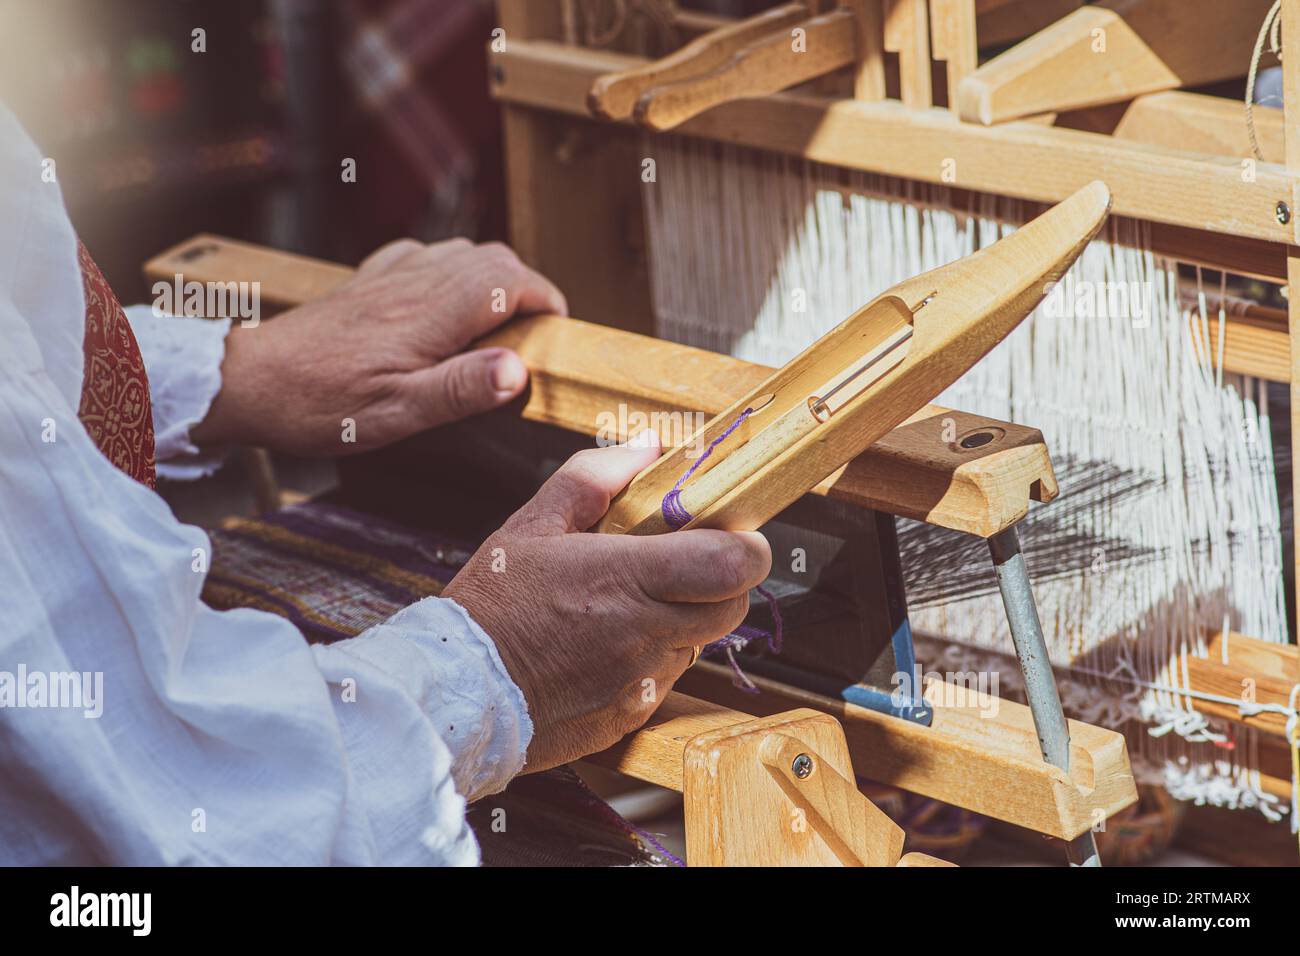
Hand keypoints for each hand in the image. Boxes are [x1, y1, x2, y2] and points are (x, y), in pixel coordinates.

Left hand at [192, 238, 566, 455]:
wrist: (249, 380)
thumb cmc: (321, 403)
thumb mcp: (398, 411)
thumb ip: (462, 389)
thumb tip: (519, 369)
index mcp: (432, 312)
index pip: (511, 280)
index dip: (545, 299)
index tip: (557, 330)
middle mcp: (415, 281)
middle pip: (494, 258)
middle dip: (527, 287)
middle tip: (536, 330)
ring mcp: (391, 276)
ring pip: (462, 251)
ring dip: (493, 276)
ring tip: (500, 321)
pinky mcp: (369, 281)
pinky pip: (424, 255)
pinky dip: (451, 270)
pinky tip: (445, 300)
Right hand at [443, 440, 771, 772]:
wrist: (455, 691)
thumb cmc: (491, 605)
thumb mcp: (532, 524)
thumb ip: (594, 477)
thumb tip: (644, 448)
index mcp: (624, 577)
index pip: (734, 565)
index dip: (745, 547)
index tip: (726, 532)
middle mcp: (643, 633)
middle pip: (734, 606)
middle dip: (720, 582)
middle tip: (682, 565)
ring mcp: (641, 681)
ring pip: (700, 642)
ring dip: (683, 620)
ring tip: (627, 606)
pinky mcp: (631, 716)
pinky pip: (667, 679)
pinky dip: (652, 658)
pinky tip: (606, 645)